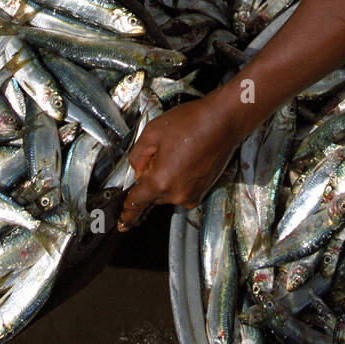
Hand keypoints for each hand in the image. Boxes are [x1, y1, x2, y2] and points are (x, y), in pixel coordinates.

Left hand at [119, 96, 238, 230]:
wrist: (222, 121)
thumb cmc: (190, 123)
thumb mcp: (152, 133)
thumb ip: (137, 157)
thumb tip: (138, 172)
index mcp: (160, 181)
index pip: (137, 203)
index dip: (127, 212)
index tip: (122, 223)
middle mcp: (177, 194)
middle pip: (153, 196)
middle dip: (151, 179)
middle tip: (162, 152)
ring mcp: (192, 194)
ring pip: (168, 193)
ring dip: (167, 178)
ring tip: (178, 151)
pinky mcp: (203, 190)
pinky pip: (182, 190)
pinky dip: (180, 178)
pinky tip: (186, 157)